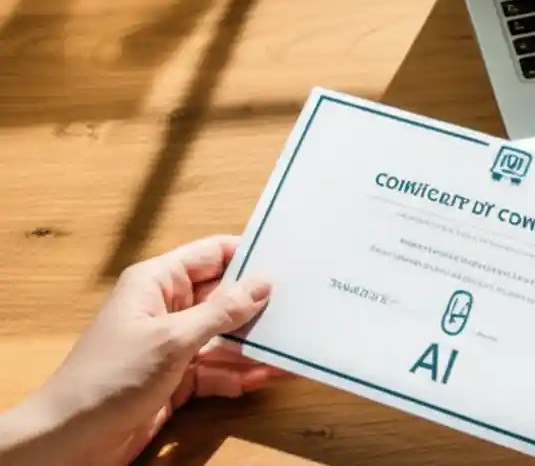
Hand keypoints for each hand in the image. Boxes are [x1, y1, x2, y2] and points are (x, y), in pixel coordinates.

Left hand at [0, 236, 287, 465]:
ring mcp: (173, 345)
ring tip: (295, 345)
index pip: (211, 255)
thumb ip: (221, 312)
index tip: (290, 261)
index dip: (248, 255)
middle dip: (259, 304)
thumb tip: (263, 283)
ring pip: (225, 336)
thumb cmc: (111, 377)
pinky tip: (269, 375)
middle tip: (304, 304)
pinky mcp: (177, 379)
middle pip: (223, 296)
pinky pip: (218, 369)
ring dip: (255, 343)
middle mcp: (167, 309)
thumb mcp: (172, 339)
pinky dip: (241, 374)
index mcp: (156, 283)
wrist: (71, 439)